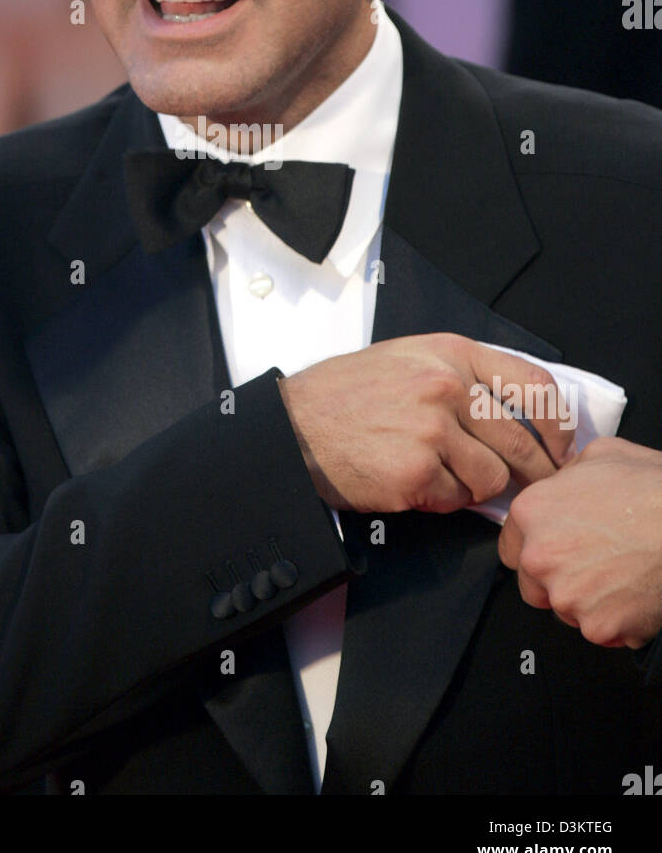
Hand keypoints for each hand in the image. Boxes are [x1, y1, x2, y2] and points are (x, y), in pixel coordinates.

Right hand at [277, 332, 572, 512]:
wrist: (291, 425)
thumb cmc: (345, 393)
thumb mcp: (408, 358)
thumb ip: (461, 375)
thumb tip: (512, 414)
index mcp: (451, 353)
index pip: (534, 385)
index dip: (558, 423)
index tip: (560, 445)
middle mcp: (447, 386)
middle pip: (520, 442)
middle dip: (531, 472)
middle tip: (529, 486)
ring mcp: (433, 430)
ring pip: (491, 479)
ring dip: (473, 487)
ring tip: (439, 474)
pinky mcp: (416, 471)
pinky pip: (454, 499)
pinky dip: (439, 500)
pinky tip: (411, 482)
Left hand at [499, 436, 661, 647]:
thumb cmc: (653, 489)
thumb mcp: (601, 454)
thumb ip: (568, 474)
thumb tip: (564, 482)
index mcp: (532, 513)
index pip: (510, 547)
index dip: (535, 548)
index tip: (556, 549)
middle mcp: (539, 558)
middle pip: (532, 585)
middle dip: (557, 579)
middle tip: (594, 564)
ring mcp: (567, 596)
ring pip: (567, 610)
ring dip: (588, 601)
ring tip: (621, 574)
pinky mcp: (598, 627)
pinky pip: (601, 632)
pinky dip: (618, 621)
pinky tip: (635, 593)